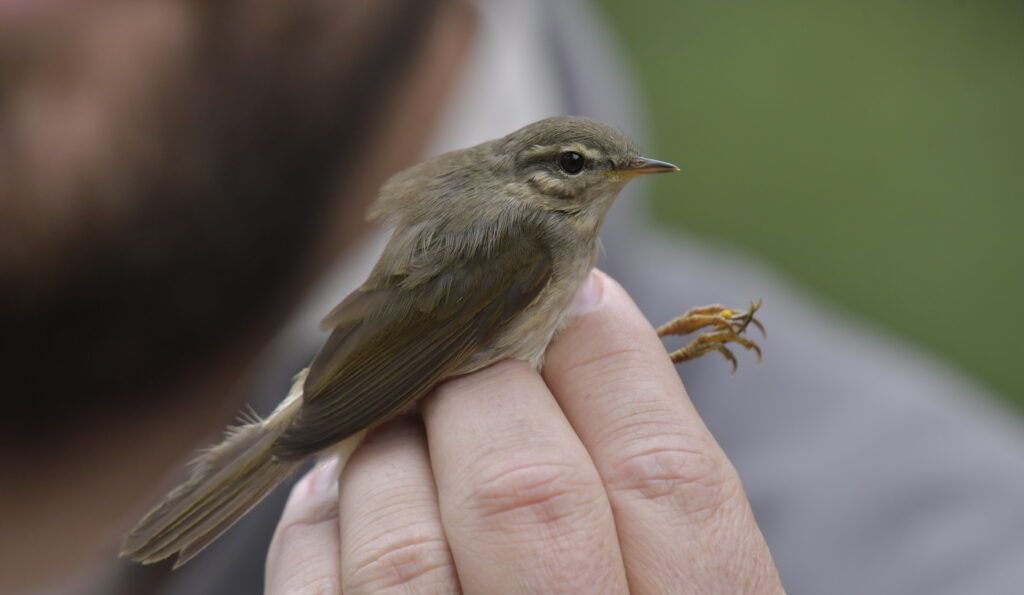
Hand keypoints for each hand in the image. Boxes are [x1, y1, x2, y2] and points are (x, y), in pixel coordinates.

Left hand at [265, 270, 783, 593]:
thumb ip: (652, 515)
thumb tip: (578, 332)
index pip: (666, 482)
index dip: (619, 366)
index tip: (584, 290)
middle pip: (524, 492)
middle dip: (492, 380)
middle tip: (481, 339)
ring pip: (401, 543)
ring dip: (391, 443)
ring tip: (406, 409)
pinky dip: (319, 524)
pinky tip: (341, 488)